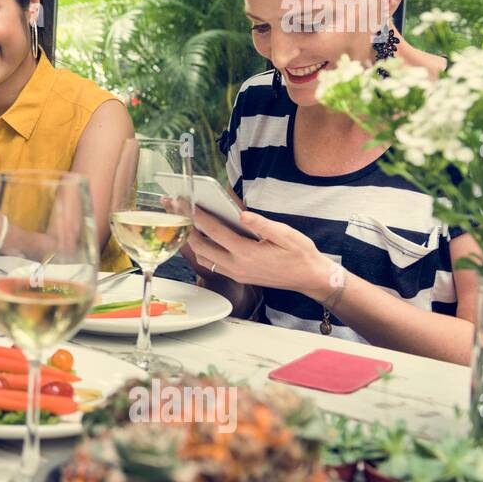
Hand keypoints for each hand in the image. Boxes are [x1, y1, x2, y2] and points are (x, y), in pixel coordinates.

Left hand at [185, 208, 336, 299]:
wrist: (310, 278)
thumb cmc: (300, 254)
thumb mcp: (286, 234)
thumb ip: (262, 224)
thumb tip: (241, 214)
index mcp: (247, 253)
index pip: (214, 232)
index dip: (197, 216)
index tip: (184, 203)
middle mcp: (237, 265)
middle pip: (199, 246)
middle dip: (183, 226)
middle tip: (172, 209)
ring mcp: (235, 273)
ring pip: (202, 257)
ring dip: (190, 240)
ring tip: (181, 220)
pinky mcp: (237, 276)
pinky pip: (212, 263)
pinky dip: (201, 250)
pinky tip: (200, 236)